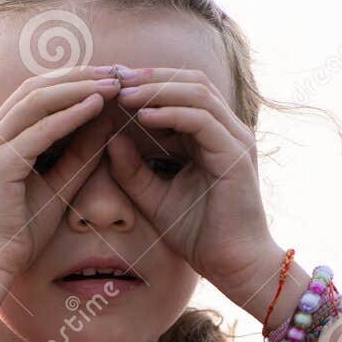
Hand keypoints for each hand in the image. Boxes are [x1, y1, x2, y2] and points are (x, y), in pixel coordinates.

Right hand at [0, 66, 124, 281]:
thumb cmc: (17, 234)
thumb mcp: (56, 187)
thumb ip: (78, 156)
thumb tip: (108, 125)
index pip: (33, 94)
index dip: (71, 81)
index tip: (107, 79)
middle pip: (34, 87)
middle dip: (78, 75)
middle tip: (117, 70)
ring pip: (37, 99)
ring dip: (78, 87)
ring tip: (113, 82)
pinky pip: (41, 129)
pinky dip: (71, 114)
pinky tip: (98, 106)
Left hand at [106, 67, 279, 305]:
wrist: (232, 263)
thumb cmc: (197, 234)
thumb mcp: (153, 197)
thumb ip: (132, 169)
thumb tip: (107, 140)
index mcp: (208, 136)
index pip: (179, 93)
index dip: (143, 85)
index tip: (106, 87)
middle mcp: (225, 130)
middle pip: (190, 81)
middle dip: (148, 77)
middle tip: (110, 78)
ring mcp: (234, 138)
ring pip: (197, 93)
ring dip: (156, 89)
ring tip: (120, 92)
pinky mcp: (235, 153)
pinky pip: (202, 120)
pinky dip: (171, 113)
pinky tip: (141, 116)